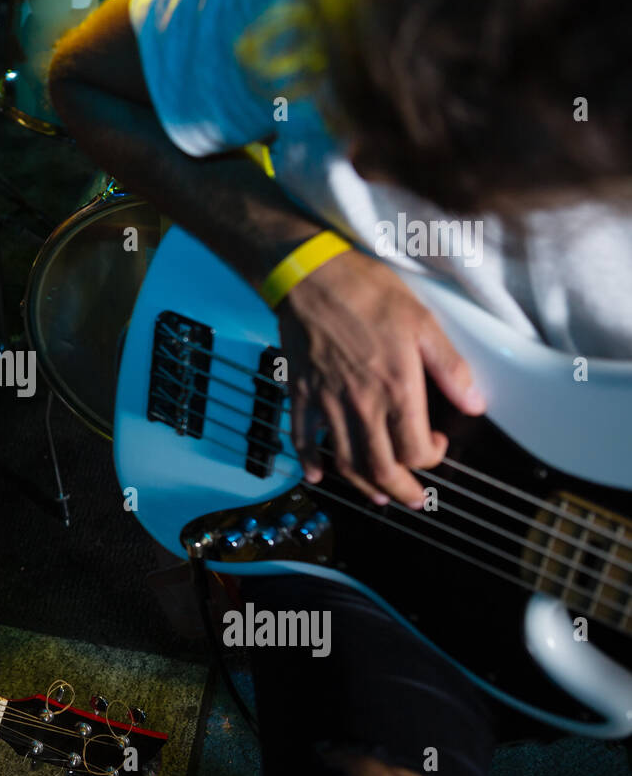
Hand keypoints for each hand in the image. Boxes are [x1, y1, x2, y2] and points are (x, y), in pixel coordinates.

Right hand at [276, 250, 485, 507]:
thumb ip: (450, 367)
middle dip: (398, 490)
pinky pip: (302, 437)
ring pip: (343, 460)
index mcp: (396, 388)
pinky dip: (308, 462)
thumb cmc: (367, 292)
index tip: (436, 446)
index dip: (430, 458)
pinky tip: (316, 475)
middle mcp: (360, 403)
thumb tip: (474, 404)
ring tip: (376, 497)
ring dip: (360, 485)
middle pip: (379, 467)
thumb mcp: (422, 321)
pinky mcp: (302, 393)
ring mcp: (327, 401)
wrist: (310, 276)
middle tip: (413, 499)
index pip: (414, 449)